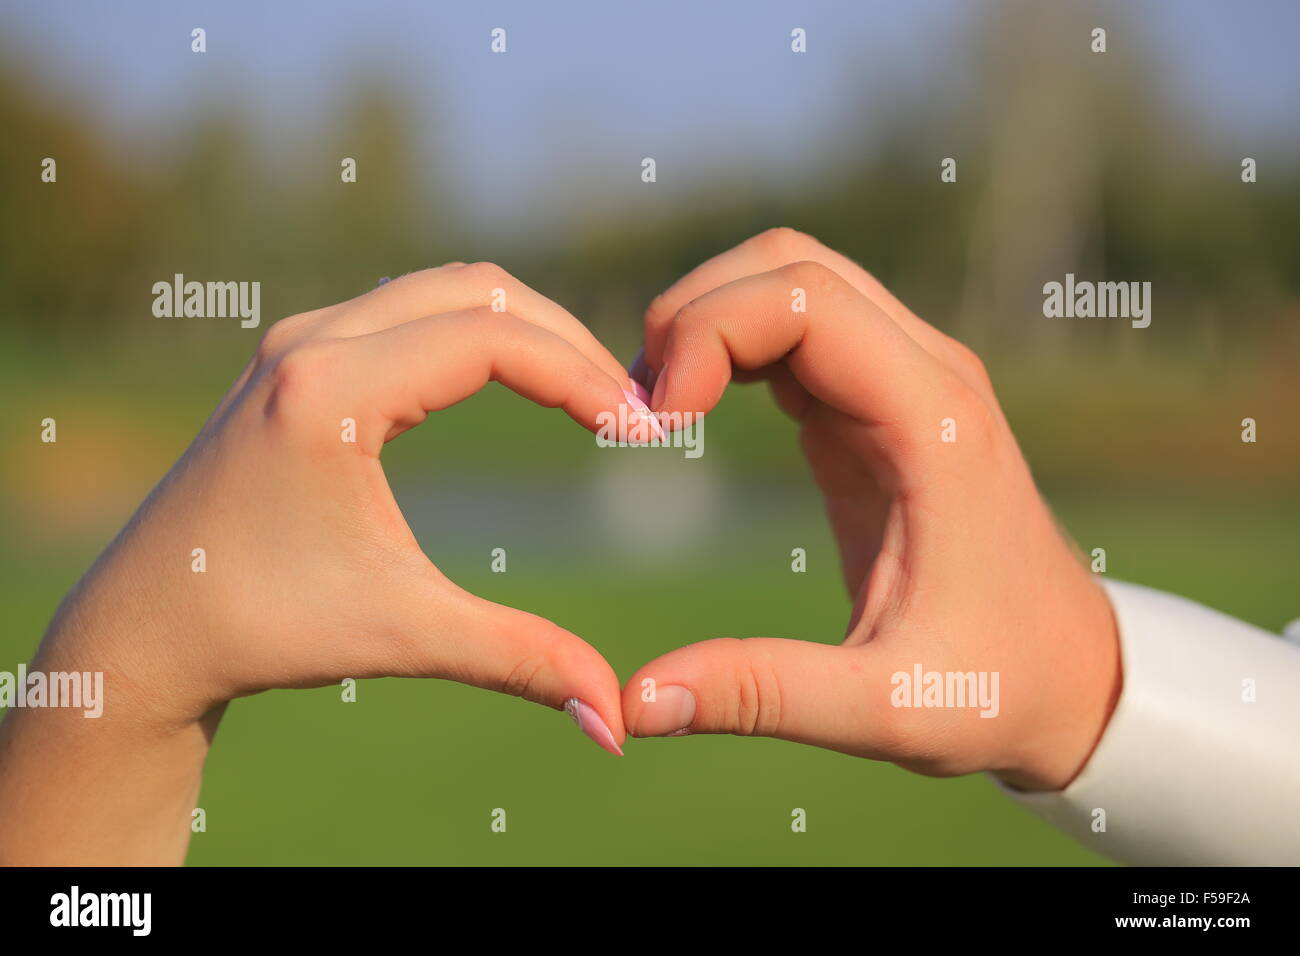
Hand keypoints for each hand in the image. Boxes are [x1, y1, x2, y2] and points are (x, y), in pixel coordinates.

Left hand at [0, 262, 649, 862]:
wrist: (146, 626)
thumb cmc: (263, 627)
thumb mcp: (404, 634)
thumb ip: (521, 659)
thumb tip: (618, 722)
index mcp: (330, 392)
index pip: (493, 340)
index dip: (584, 379)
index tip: (642, 433)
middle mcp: (311, 342)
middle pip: (481, 292)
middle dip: (569, 344)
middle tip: (630, 410)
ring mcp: (299, 340)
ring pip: (445, 291)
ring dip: (526, 332)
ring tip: (589, 396)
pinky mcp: (297, 356)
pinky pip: (409, 311)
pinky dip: (478, 334)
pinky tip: (518, 386)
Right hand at [622, 229, 1120, 791]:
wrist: (1073, 674)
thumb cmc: (996, 688)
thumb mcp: (884, 708)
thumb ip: (761, 694)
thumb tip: (633, 704)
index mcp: (935, 422)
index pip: (806, 298)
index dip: (709, 331)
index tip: (656, 422)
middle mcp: (926, 375)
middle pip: (789, 264)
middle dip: (696, 313)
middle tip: (640, 412)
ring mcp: (904, 380)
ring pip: (790, 282)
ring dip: (710, 323)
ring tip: (656, 413)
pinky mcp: (878, 406)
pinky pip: (794, 332)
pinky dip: (730, 348)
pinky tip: (691, 414)